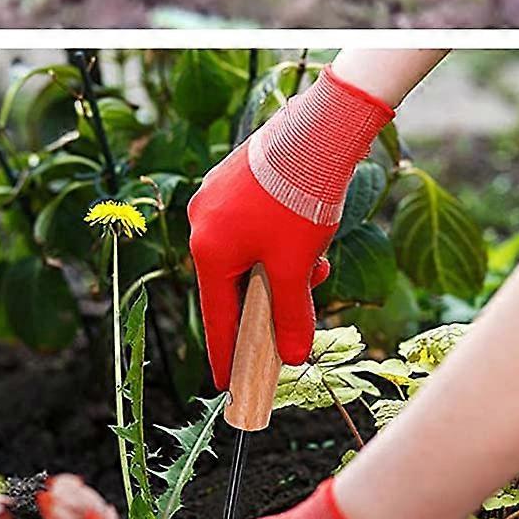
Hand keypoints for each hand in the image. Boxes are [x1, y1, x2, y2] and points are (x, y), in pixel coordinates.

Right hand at [187, 69, 392, 387]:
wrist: (315, 133)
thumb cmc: (299, 202)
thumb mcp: (299, 267)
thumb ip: (292, 315)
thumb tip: (292, 357)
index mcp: (208, 249)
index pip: (217, 316)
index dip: (227, 353)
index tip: (228, 384)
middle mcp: (201, 223)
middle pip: (234, 283)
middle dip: (269, 300)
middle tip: (299, 313)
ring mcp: (214, 198)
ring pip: (246, 253)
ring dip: (280, 269)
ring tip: (317, 263)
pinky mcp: (232, 181)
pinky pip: (249, 226)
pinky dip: (277, 242)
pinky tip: (307, 236)